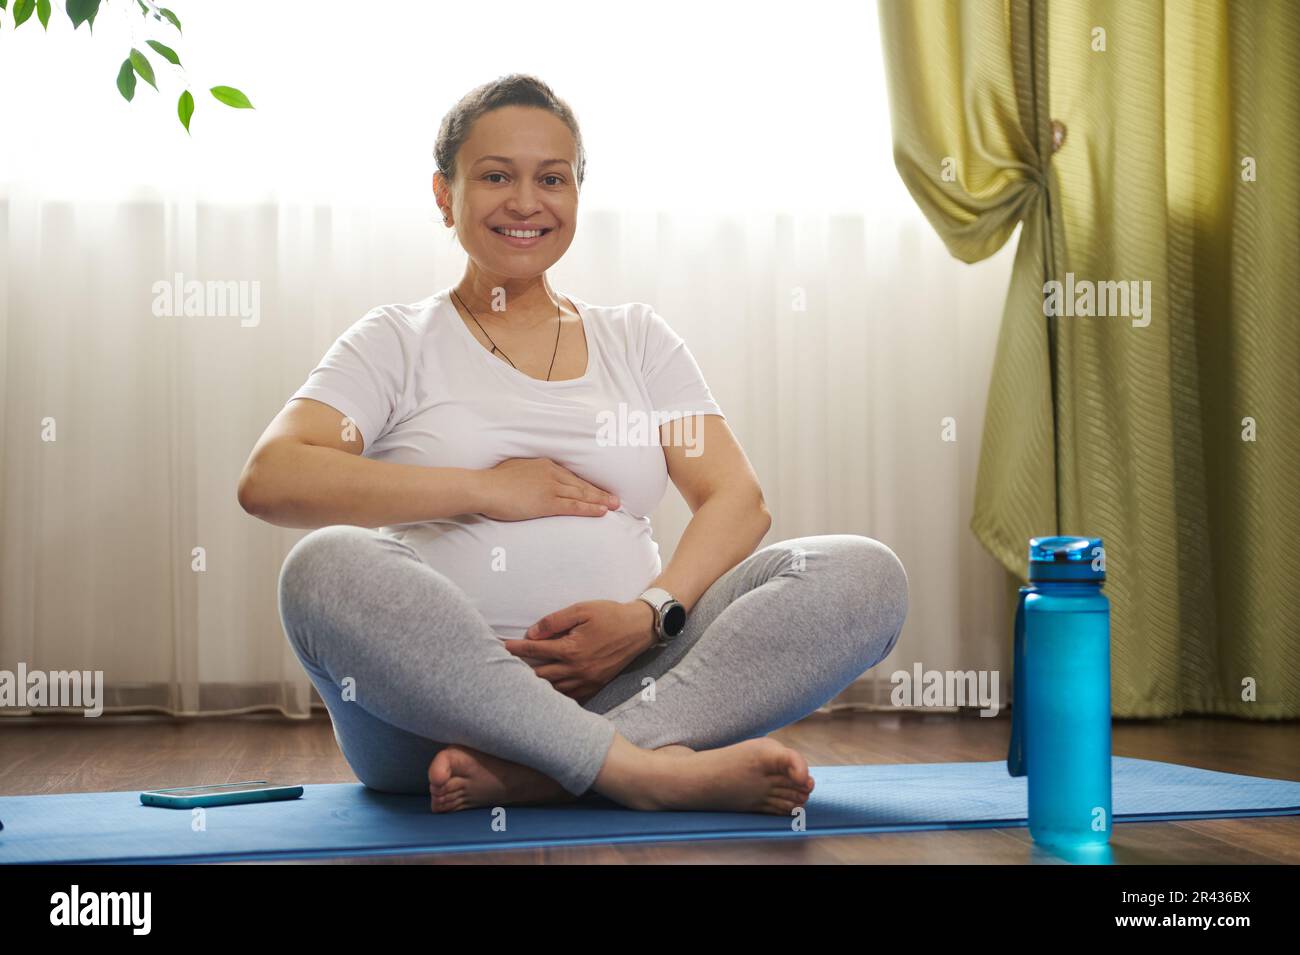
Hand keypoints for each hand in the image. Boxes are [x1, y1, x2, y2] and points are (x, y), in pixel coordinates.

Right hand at [476, 457, 620, 521]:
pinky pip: (574, 506)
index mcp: (543, 465)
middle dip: (599, 492)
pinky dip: (590, 509)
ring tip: (614, 506)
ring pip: (581, 495)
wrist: (484, 487)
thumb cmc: (493, 482)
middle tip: (615, 499)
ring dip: (600, 501)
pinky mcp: (547, 502)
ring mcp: (550, 487)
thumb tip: (529, 482)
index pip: (570, 476)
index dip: (586, 484)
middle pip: (580, 484)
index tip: (598, 489)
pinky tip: (601, 512)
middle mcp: (550, 473)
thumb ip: (527, 475)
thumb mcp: (514, 471)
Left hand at [504, 599, 657, 702]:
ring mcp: (587, 681)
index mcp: (572, 649)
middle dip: (521, 673)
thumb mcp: (581, 609)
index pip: (536, 651)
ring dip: (537, 687)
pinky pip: (571, 697)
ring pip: (553, 690)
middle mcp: (577, 669)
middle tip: (505, 670)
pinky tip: (547, 693)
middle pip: (540, 676)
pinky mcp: (596, 686)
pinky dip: (556, 695)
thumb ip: (554, 622)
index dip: (516, 649)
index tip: (502, 647)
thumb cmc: (610, 615)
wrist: (639, 629)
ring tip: (521, 683)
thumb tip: (531, 633)